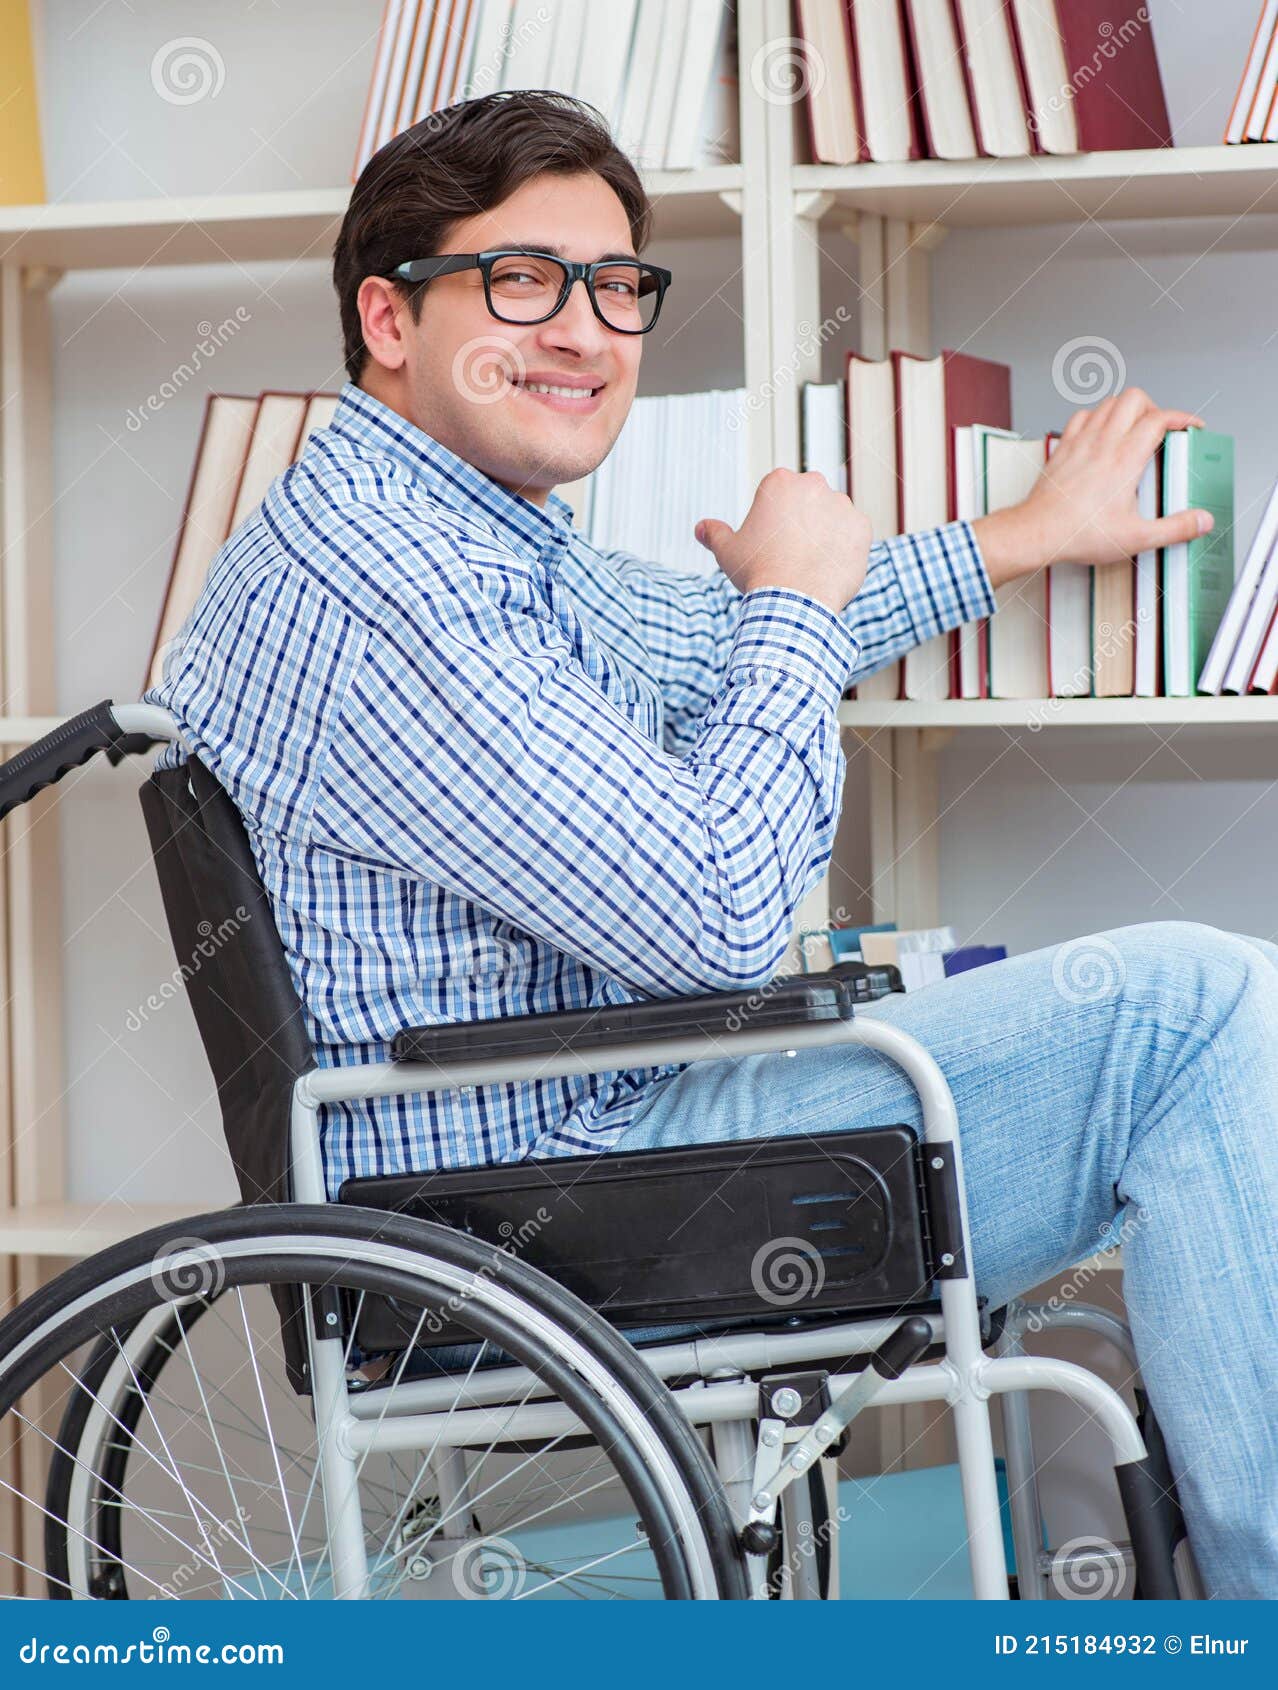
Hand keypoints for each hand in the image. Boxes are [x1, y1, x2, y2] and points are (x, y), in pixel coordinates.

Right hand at [694, 467, 872, 614]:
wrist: (794, 599)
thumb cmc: (759, 572)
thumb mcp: (728, 552)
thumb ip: (714, 534)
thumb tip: (701, 528)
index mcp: (779, 482)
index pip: (779, 495)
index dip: (773, 521)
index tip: (770, 543)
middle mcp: (814, 484)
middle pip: (808, 501)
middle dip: (801, 522)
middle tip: (790, 555)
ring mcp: (841, 505)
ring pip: (832, 518)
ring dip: (824, 534)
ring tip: (809, 565)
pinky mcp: (862, 527)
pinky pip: (853, 536)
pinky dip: (844, 550)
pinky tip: (828, 569)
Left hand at [972, 388, 1212, 587]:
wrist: (1037, 533)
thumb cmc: (1078, 534)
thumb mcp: (1137, 538)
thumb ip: (1175, 528)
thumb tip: (1202, 521)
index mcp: (1125, 460)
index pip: (1159, 419)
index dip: (1182, 417)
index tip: (1191, 426)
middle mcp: (1103, 443)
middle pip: (1134, 398)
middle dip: (1153, 407)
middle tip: (1159, 428)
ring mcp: (1080, 442)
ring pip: (1108, 402)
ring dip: (1126, 409)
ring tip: (1134, 429)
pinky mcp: (1063, 448)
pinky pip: (1082, 416)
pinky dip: (1097, 417)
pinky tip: (1101, 434)